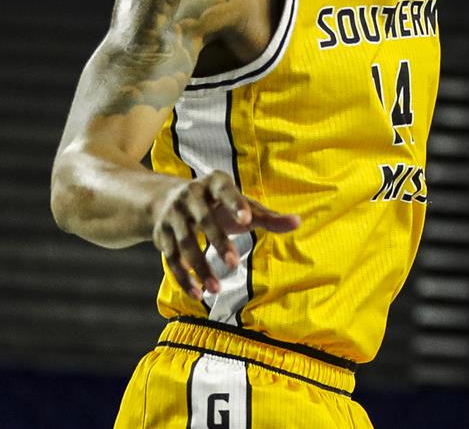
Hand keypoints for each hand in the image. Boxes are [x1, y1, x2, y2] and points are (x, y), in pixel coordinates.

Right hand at [150, 172, 299, 297]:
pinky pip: (171, 260)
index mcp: (215, 183)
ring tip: (216, 289)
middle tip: (234, 264)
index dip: (235, 204)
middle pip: (204, 222)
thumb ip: (268, 217)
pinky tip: (198, 293)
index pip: (226, 191)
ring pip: (184, 245)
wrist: (169, 199)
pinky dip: (184, 278)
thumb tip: (298, 223)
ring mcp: (173, 216)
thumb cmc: (220, 204)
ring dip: (199, 268)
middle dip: (218, 242)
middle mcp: (191, 197)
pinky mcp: (161, 236)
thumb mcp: (243, 206)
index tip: (247, 220)